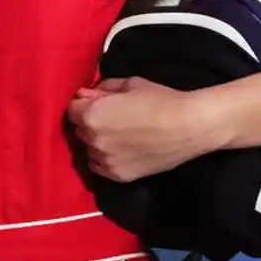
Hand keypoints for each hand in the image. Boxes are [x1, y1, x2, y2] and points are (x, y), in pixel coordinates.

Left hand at [67, 77, 228, 182]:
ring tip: (118, 134)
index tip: (96, 101)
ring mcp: (105, 161)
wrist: (189, 126)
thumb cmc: (161, 100)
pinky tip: (120, 149)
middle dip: (90, 121)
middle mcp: (94, 140)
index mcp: (93, 115)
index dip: (83, 103)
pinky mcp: (118, 176)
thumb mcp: (130, 84)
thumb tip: (85, 94)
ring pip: (89, 148)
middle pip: (80, 129)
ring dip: (97, 140)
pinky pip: (99, 166)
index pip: (71, 109)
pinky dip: (104, 157)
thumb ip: (102, 89)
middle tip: (111, 116)